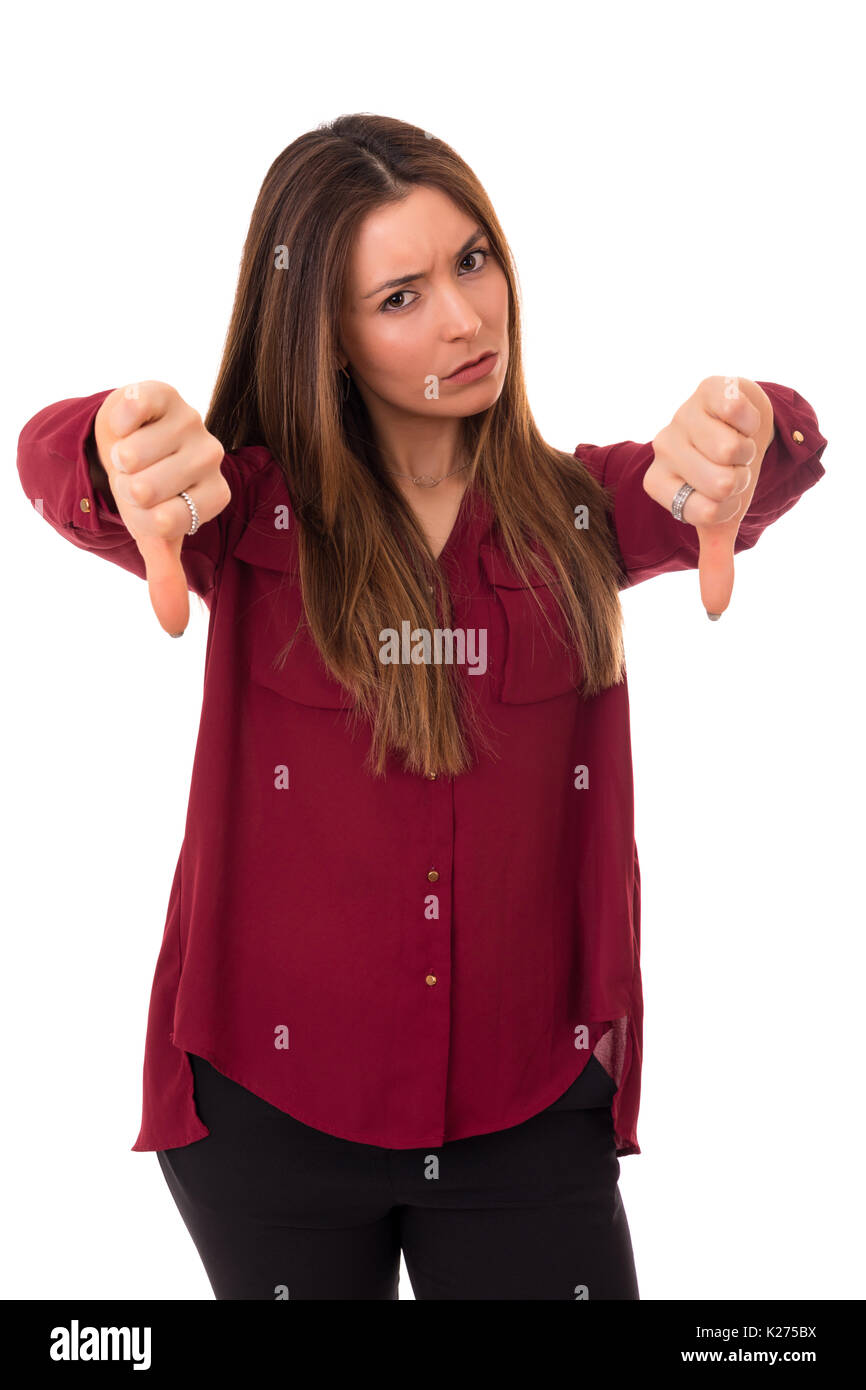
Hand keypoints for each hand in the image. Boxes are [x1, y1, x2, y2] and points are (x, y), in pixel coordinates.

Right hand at [93, 382, 229, 634]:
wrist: (127, 443)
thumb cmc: (145, 492)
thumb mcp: (154, 534)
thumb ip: (166, 575)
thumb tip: (174, 628)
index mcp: (215, 494)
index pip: (171, 519)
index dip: (143, 515)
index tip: (146, 506)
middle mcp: (211, 456)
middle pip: (150, 486)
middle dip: (127, 487)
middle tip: (134, 478)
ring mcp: (190, 421)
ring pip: (137, 451)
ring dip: (119, 457)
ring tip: (128, 454)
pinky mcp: (166, 393)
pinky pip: (137, 407)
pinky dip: (121, 420)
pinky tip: (126, 425)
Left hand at [644, 376, 774, 617]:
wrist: (744, 427)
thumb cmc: (726, 473)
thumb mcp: (721, 519)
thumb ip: (715, 561)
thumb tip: (715, 610)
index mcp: (659, 483)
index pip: (703, 510)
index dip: (727, 505)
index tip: (723, 494)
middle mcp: (662, 448)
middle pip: (719, 481)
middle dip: (741, 477)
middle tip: (733, 467)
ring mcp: (682, 416)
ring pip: (730, 448)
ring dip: (748, 449)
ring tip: (738, 443)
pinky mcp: (707, 388)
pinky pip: (738, 412)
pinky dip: (753, 421)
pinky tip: (741, 419)